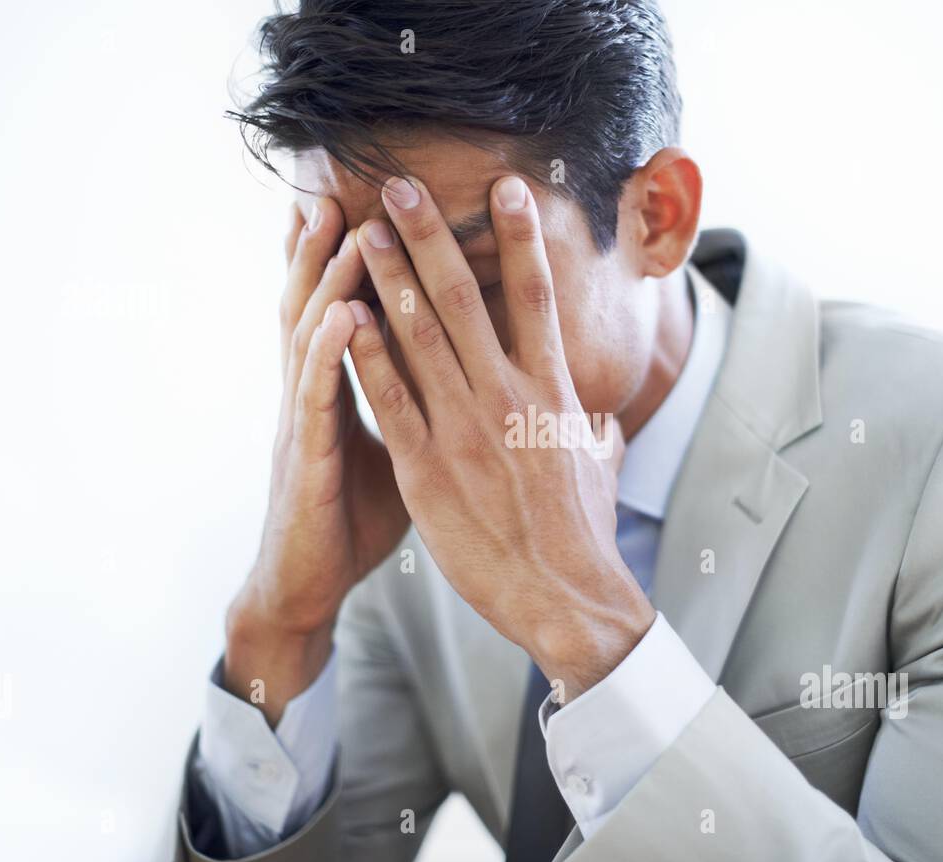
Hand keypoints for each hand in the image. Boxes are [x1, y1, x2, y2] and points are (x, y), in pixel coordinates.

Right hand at [225, 198, 409, 723]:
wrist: (307, 581)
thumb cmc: (351, 516)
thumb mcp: (397, 451)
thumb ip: (416, 407)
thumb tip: (464, 383)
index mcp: (338, 389)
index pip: (344, 306)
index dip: (348, 257)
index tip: (367, 202)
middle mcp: (315, 394)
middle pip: (318, 302)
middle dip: (327, 243)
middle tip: (339, 180)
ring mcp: (306, 423)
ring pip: (310, 335)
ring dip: (323, 276)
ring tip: (337, 221)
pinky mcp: (309, 460)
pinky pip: (318, 400)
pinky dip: (326, 355)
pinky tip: (342, 316)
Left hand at [344, 174, 654, 699]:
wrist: (565, 595)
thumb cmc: (585, 533)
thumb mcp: (599, 465)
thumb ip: (591, 427)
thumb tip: (600, 413)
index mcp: (554, 391)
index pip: (536, 298)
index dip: (520, 239)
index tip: (506, 188)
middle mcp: (508, 397)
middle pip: (464, 298)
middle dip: (431, 236)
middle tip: (402, 186)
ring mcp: (464, 429)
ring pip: (420, 335)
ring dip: (388, 275)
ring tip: (362, 229)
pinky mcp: (426, 467)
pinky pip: (390, 397)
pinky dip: (365, 351)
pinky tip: (342, 315)